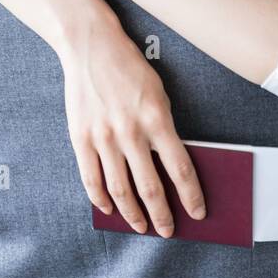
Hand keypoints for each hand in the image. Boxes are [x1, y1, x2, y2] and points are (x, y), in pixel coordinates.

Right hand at [59, 10, 206, 237]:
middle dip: (162, 215)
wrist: (90, 46)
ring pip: (120, 189)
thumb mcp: (158, 94)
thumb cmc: (130, 68)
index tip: (197, 213)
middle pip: (150, 187)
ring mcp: (103, 137)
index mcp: (156, 119)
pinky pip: (91, 178)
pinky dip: (101, 199)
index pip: (180, 168)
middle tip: (167, 230)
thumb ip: (164, 129)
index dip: (191, 196)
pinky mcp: (80, 137)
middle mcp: (130, 132)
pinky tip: (110, 209)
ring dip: (133, 214)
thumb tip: (171, 165)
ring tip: (141, 226)